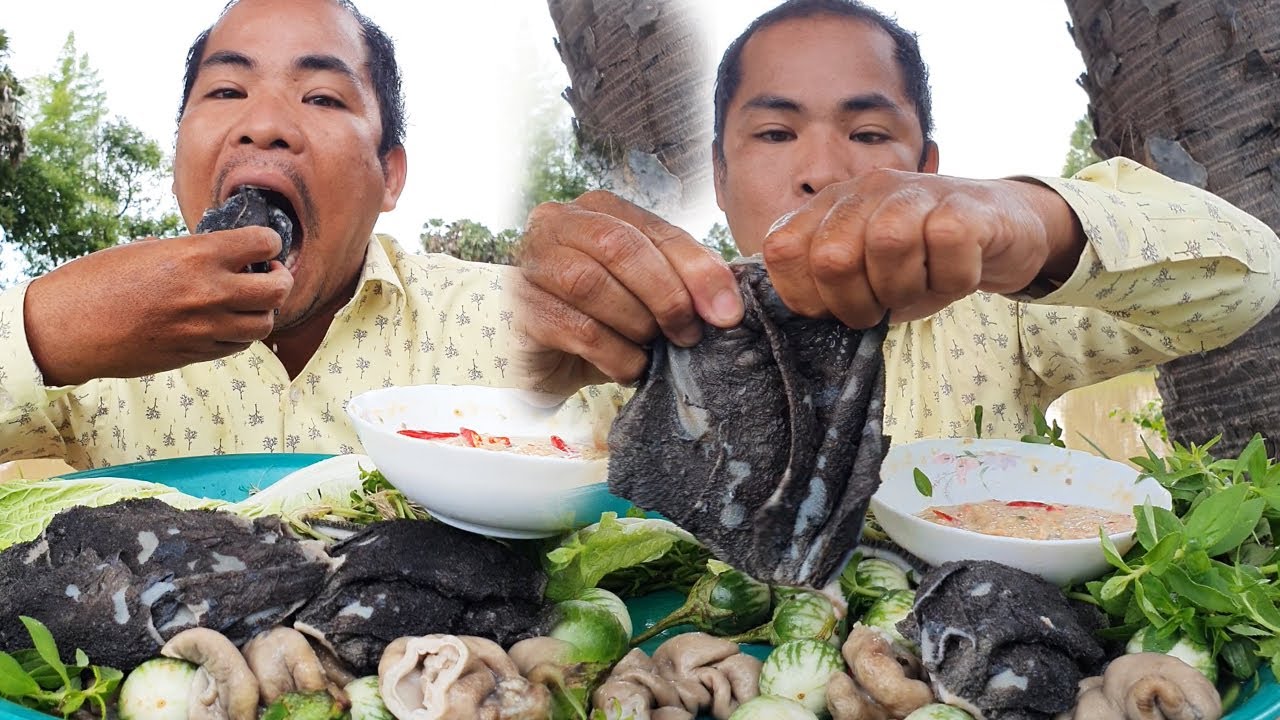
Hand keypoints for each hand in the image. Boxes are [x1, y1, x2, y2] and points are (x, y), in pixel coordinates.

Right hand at [24, 227, 292, 385]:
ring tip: (249, 301)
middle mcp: (208, 292)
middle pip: (277, 289)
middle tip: (269, 273)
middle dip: (280, 278)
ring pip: (264, 323)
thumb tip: (222, 254)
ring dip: (263, 310)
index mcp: (196, 256)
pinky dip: (241, 332)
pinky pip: (238, 345)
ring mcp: (204, 328)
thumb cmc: (97, 281)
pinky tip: (227, 322)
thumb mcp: (147, 250)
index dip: (268, 242)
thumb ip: (191, 253)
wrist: (66, 328)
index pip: (263, 243)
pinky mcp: (195, 353)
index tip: (263, 245)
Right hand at [514, 190, 742, 392]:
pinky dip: (615, 353)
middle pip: (619, 247)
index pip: (655, 229)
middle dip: (665, 295)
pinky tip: (629, 365)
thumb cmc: (604, 314)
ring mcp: (532, 264)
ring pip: (590, 284)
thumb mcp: (648, 289)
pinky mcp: (521, 310)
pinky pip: (577, 329)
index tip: (726, 312)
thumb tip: (726, 308)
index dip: (697, 270)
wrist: (550, 354)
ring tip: (651, 347)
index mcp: (598, 209)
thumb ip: (685, 281)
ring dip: (636, 323)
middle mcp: (558, 224)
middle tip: (687, 333)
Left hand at [763, 169, 1083, 327]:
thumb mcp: (869, 280)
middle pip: (831, 255)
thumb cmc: (924, 260)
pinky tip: (957, 274)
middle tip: (881, 309)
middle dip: (854, 304)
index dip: (805, 298)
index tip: (836, 311)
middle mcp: (866, 191)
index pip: (782, 251)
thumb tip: (810, 324)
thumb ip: (831, 293)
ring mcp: (915, 191)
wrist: (1001, 226)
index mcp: (830, 209)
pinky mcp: (964, 202)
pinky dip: (952, 277)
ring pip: (888, 244)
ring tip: (921, 288)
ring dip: (904, 289)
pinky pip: (946, 243)